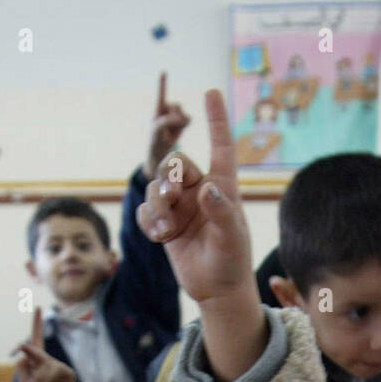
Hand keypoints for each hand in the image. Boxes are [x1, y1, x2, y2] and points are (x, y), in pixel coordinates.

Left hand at [16, 307, 80, 381]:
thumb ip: (23, 368)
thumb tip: (25, 352)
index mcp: (36, 361)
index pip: (36, 339)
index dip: (37, 324)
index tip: (38, 308)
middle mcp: (48, 361)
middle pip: (37, 351)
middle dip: (30, 355)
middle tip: (23, 358)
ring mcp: (58, 367)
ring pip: (45, 364)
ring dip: (37, 378)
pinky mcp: (67, 374)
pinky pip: (55, 371)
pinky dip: (46, 380)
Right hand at [137, 89, 265, 381]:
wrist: (217, 289)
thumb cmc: (233, 260)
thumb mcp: (233, 237)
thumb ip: (222, 212)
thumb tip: (206, 190)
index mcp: (223, 186)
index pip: (221, 146)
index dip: (216, 119)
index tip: (211, 92)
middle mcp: (200, 191)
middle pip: (176, 165)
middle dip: (168, 178)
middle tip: (170, 197)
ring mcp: (181, 207)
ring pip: (156, 188)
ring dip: (156, 205)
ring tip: (166, 230)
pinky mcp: (165, 224)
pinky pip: (147, 211)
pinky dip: (149, 221)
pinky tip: (159, 236)